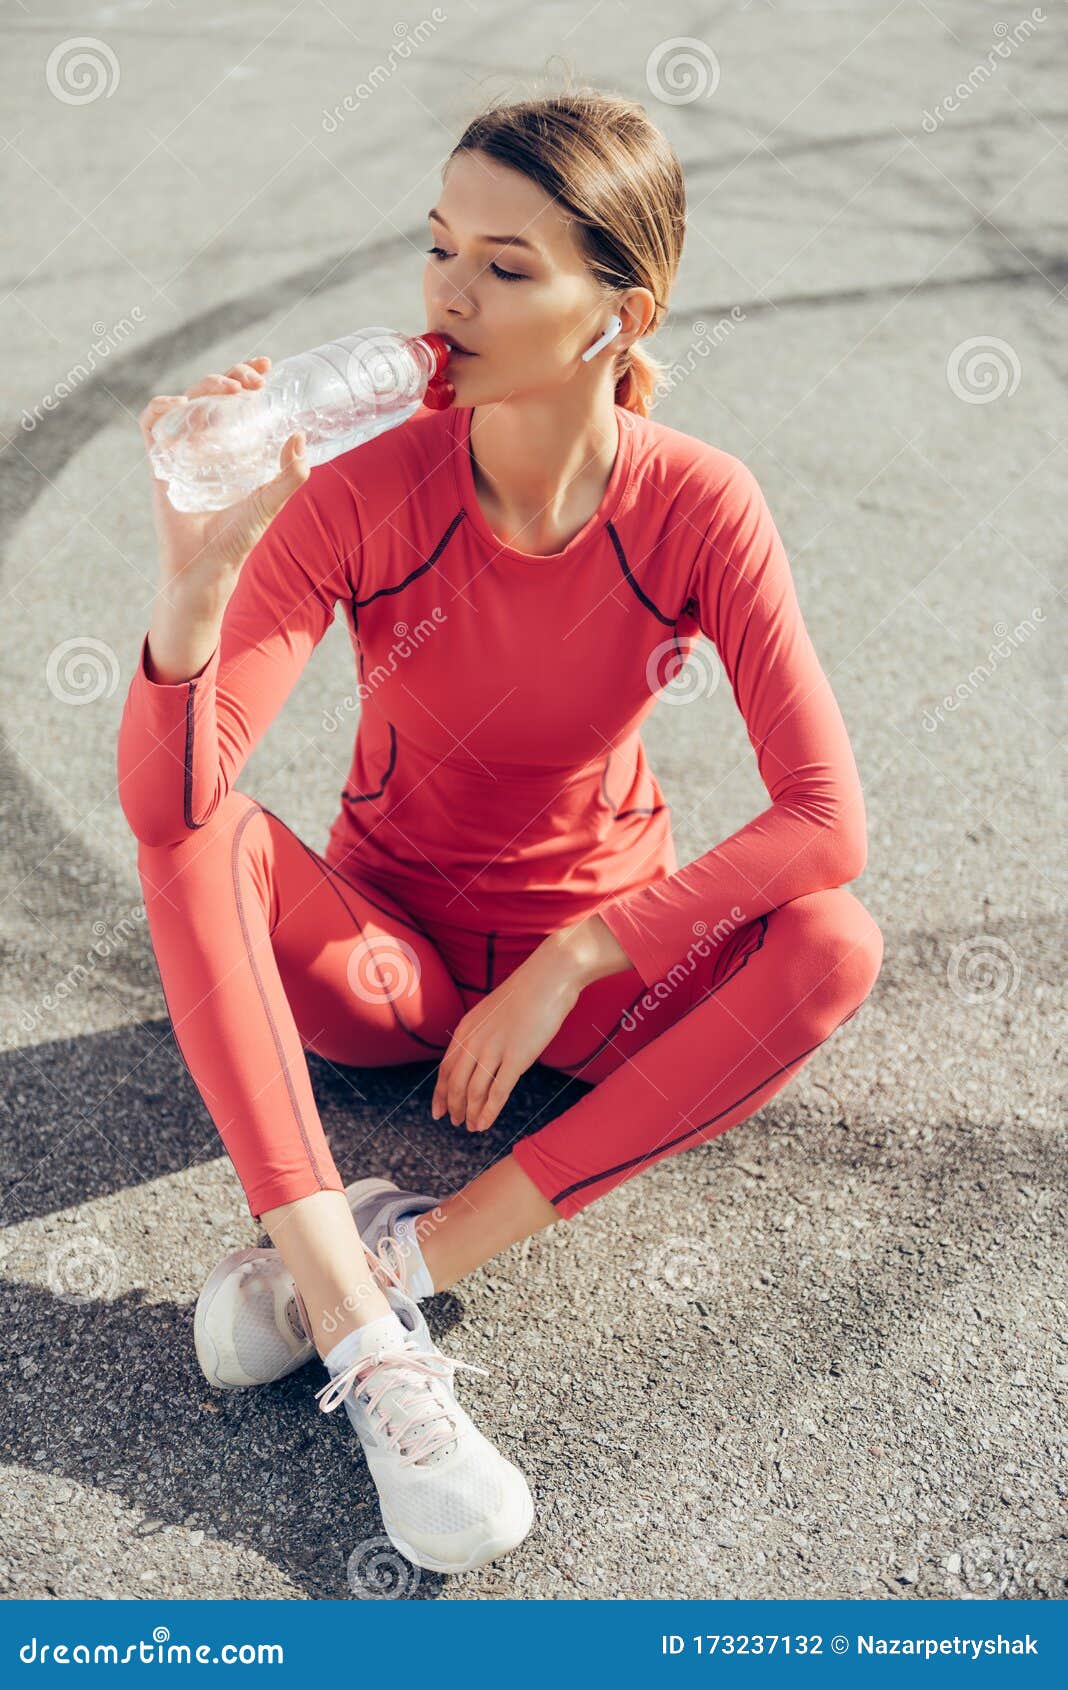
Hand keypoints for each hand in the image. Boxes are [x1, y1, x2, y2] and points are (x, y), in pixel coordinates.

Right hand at [139, 355, 309, 606]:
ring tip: (229, 391)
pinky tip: (181, 406)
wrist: (204, 567)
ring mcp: (181, 451)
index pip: (236, 399)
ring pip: (185, 400)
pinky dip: (162, 408)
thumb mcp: (270, 503)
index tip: (266, 367)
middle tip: (252, 381)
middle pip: (211, 392)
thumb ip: (290, 475)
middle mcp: (205, 443)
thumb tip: (300, 436)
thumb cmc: (236, 539)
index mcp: (231, 446)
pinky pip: (151, 424)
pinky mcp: (159, 463)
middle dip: (230, 375)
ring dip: (204, 386)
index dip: (247, 375)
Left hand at [430, 943, 584, 1134]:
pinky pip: (497, 1092)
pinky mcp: (516, 1057)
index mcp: (467, 1029)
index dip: (439, 1093)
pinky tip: (484, 1125)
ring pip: (473, 1091)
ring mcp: (494, 1049)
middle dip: (452, 1106)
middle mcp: (475, 1040)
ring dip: (469, 1113)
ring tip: (471, 1127)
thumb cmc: (526, 995)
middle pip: (454, 1083)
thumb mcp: (493, 1013)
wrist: (548, 978)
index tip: (437, 1111)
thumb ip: (482, 1033)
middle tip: (455, 1122)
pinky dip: (488, 1112)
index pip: (445, 1068)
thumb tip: (478, 1052)